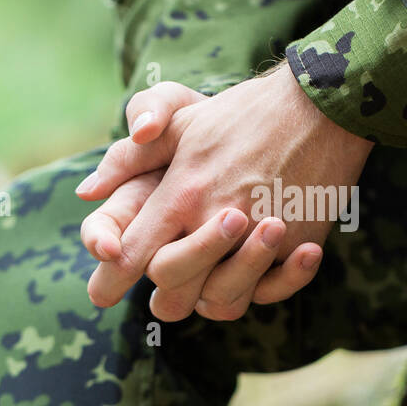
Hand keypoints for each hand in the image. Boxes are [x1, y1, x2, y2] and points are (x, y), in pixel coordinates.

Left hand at [76, 66, 372, 320]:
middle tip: (163, 290)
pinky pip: (271, 289)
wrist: (319, 105)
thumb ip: (129, 159)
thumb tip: (86, 192)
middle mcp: (216, 220)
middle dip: (161, 296)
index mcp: (181, 193)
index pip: (132, 255)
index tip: (101, 294)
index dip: (110, 280)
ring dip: (212, 296)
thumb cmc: (243, 113)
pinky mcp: (297, 242)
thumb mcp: (180, 122)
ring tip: (212, 279)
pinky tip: (262, 270)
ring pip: (221, 300)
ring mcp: (259, 236)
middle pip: (171, 289)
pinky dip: (263, 288)